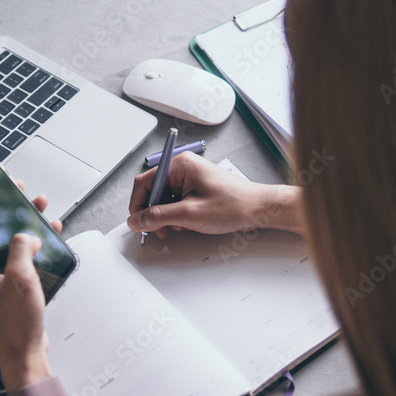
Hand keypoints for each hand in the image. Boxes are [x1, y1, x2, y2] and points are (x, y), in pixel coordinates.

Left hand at [0, 191, 62, 390]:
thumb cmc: (15, 325)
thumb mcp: (20, 278)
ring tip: (39, 208)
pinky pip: (18, 258)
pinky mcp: (8, 287)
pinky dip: (31, 246)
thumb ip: (21, 249)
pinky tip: (48, 235)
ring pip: (5, 243)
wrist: (26, 356)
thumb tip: (26, 236)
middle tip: (16, 191)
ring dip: (22, 225)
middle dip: (3, 210)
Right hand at [127, 152, 302, 237]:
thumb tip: (137, 219)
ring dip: (166, 216)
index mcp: (179, 166)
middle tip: (159, 230)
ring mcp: (190, 177)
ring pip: (164, 198)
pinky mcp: (196, 187)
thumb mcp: (190, 214)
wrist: (258, 209)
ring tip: (178, 227)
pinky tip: (186, 223)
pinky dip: (176, 214)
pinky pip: (176, 200)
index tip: (138, 222)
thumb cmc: (233, 205)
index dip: (138, 205)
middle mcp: (183, 167)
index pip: (145, 182)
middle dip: (154, 213)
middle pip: (153, 191)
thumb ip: (158, 217)